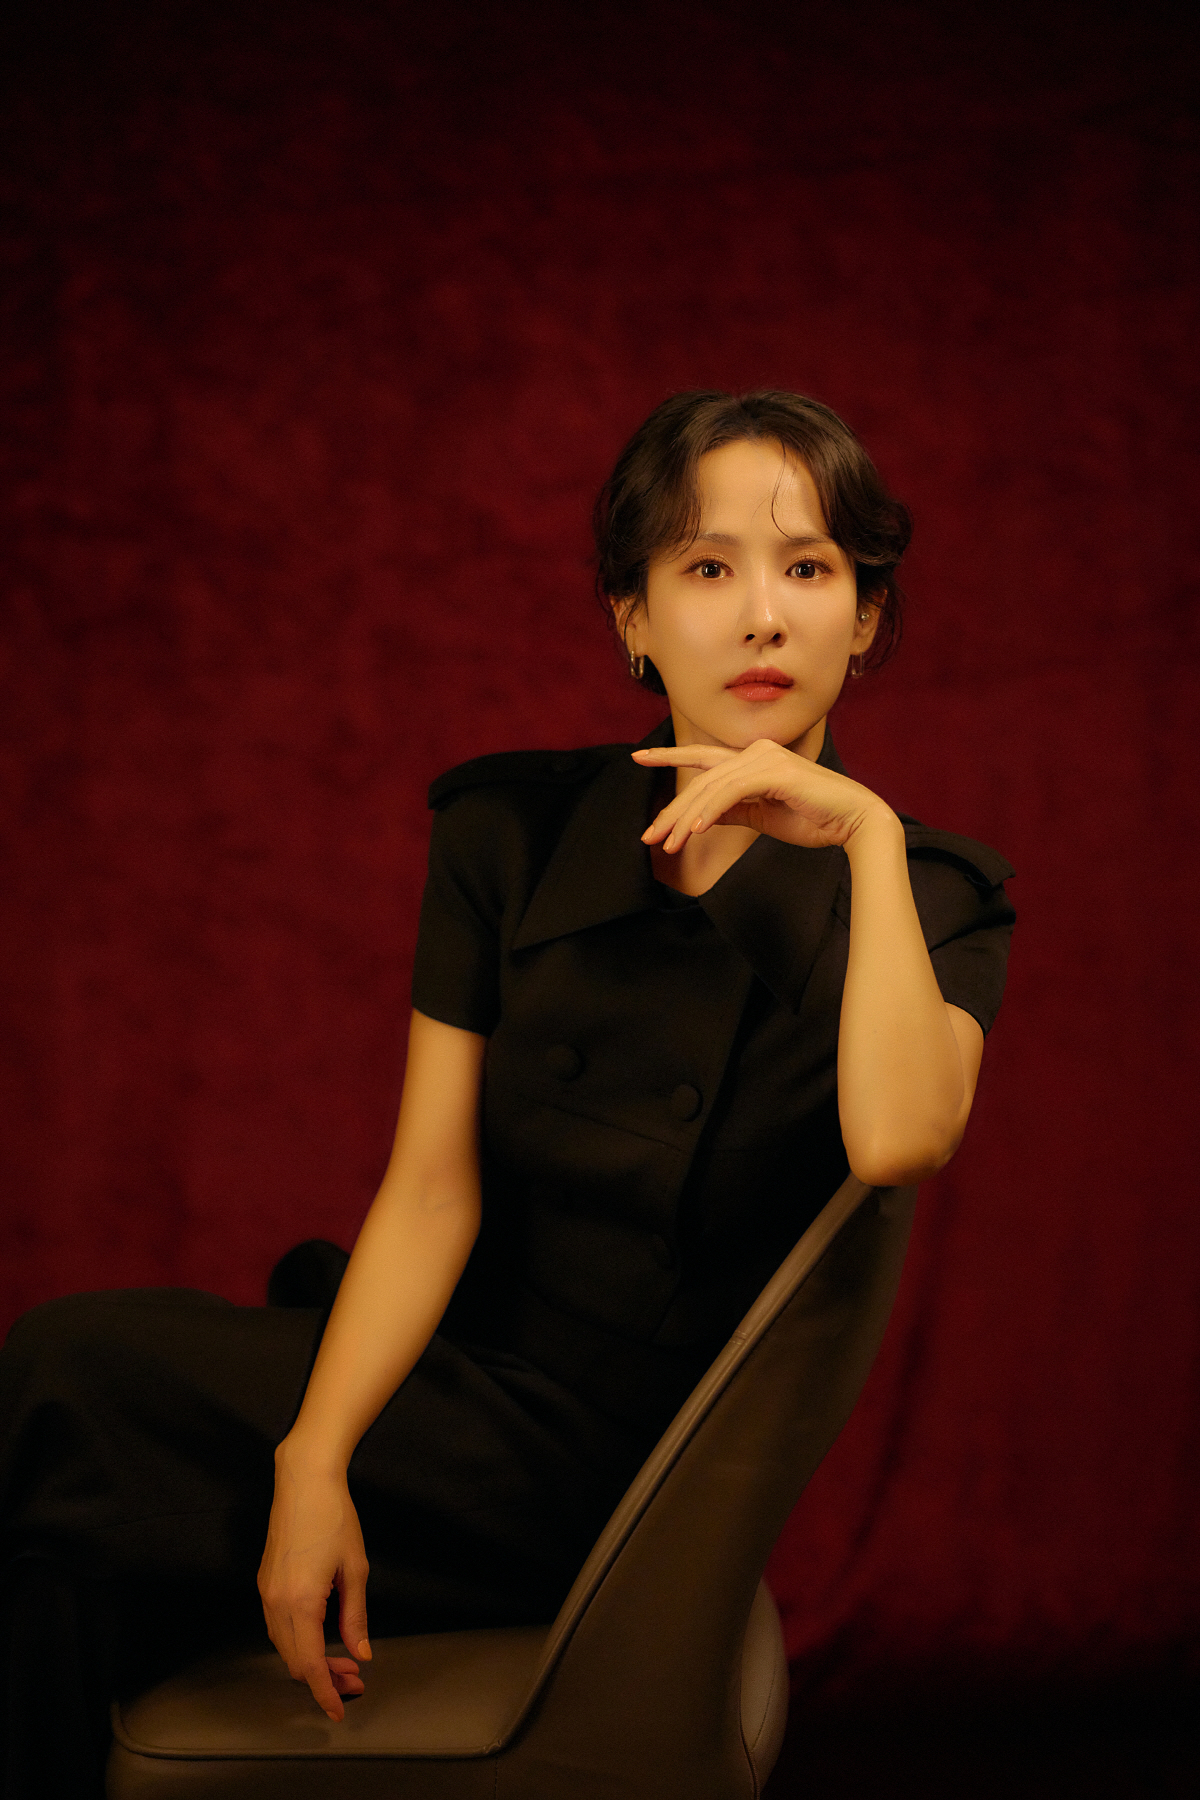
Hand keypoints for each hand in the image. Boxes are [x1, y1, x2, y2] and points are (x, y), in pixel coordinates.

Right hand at [258, 1449, 371, 1720]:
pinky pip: (276, 1626)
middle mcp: (276, 1602)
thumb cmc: (335, 1518)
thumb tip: (360, 1654)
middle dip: (322, 1678)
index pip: (309, 1664)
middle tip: (353, 1681)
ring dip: (309, 1660)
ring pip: (283, 1645)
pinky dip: (297, 1641)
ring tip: (341, 1661)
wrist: (304, 1481)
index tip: (339, 1710)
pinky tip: (320, 1636)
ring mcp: (265, 1592)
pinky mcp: (264, 1582)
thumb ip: (355, 1617)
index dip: (324, 1692)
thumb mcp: (356, 1569)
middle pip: (294, 1660)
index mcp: (300, 1602)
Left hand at [633, 740, 894, 853]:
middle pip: (701, 779)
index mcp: (754, 759)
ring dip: (686, 819)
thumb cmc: (813, 819)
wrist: (853, 823)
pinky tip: (695, 831)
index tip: (638, 757)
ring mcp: (766, 758)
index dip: (669, 755)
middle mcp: (757, 752)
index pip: (703, 757)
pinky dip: (710, 811)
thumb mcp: (762, 817)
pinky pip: (731, 791)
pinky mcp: (775, 771)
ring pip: (711, 787)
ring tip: (668, 844)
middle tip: (648, 835)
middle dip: (672, 809)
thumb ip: (732, 811)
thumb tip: (700, 817)